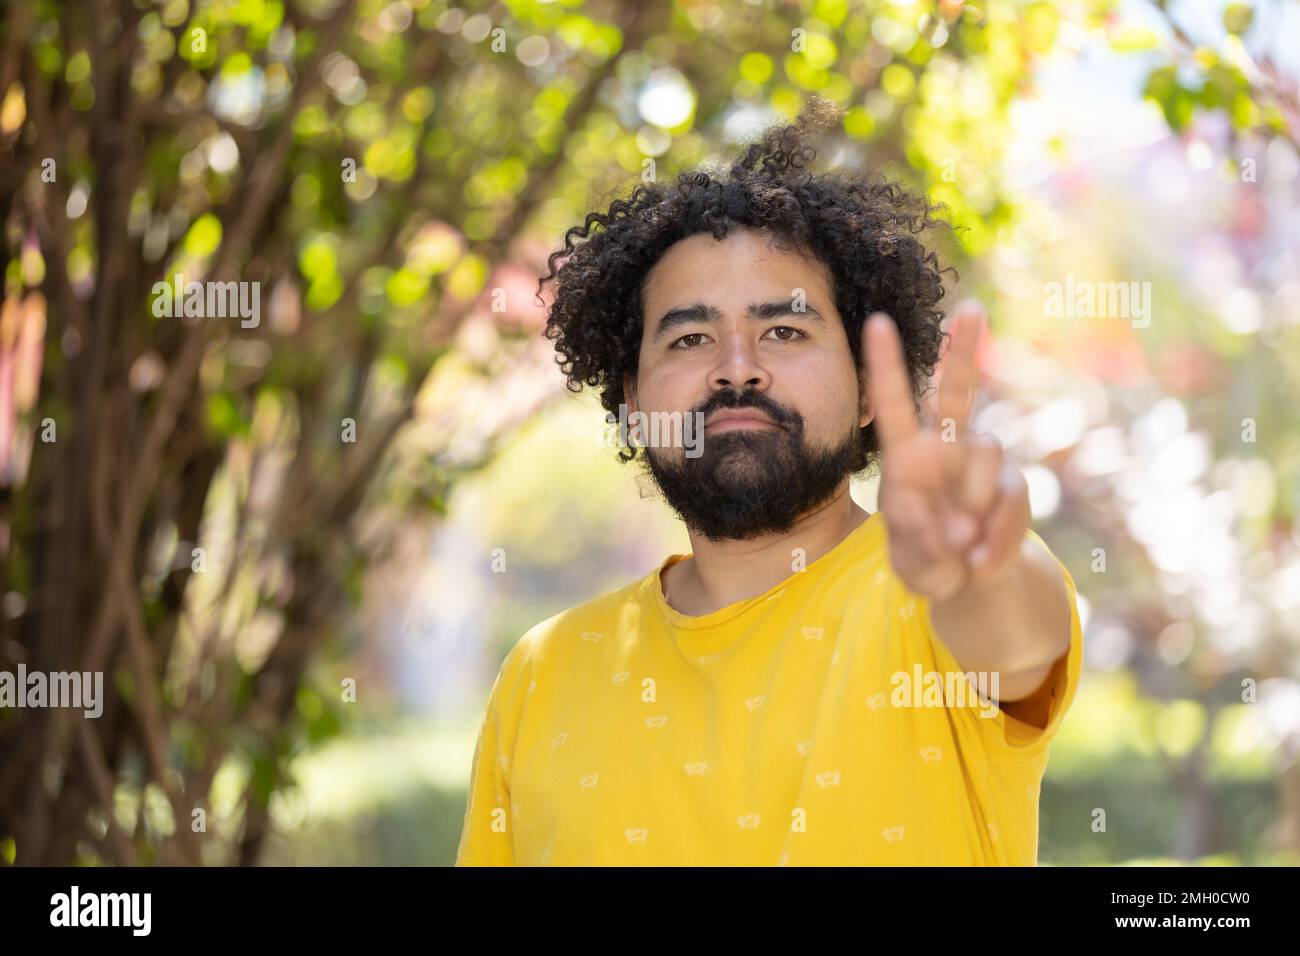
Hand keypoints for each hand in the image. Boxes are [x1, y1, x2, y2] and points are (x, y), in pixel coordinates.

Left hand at [863, 300, 1030, 602]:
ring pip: (985, 455)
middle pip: (958, 392)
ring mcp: (984, 465)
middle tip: (971, 308)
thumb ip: (920, 538)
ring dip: (970, 507)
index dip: (887, 366)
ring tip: (957, 545)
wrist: (972, 583)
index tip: (879, 322)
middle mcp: (947, 449)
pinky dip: (993, 539)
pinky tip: (978, 561)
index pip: (895, 405)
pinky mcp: (1013, 488)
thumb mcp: (909, 558)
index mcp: (908, 457)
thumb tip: (958, 526)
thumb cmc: (927, 559)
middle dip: (964, 349)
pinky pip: (1009, 501)